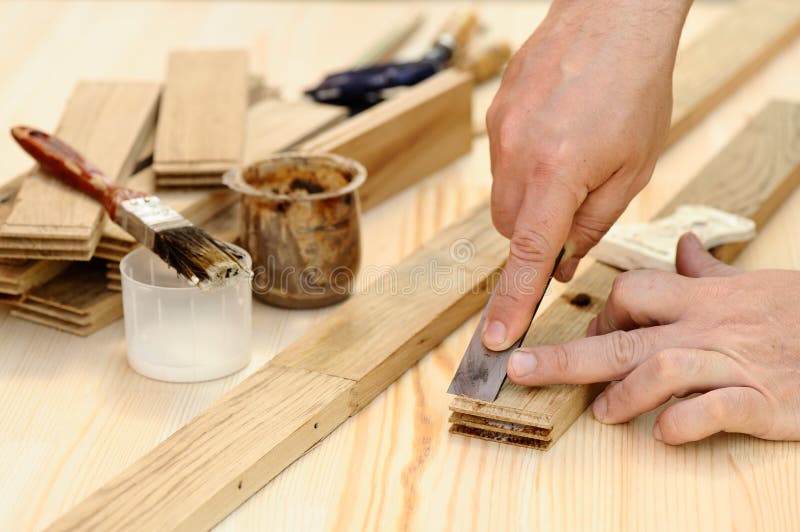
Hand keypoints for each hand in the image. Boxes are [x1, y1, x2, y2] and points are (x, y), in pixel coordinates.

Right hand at [483, 0, 690, 349]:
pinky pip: (500, 160)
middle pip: (506, 227)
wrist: (613, 15)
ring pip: (501, 194)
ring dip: (529, 199)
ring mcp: (499, 131)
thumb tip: (563, 261)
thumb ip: (594, 223)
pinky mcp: (494, 113)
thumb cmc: (635, 87)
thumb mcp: (634, 168)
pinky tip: (556, 137)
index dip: (510, 303)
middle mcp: (516, 155)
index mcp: (556, 175)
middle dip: (532, 236)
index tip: (495, 338)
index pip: (524, 256)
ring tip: (569, 163)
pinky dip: (523, 166)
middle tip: (570, 217)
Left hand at [507, 233, 799, 444]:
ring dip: (623, 395)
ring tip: (603, 413)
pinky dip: (681, 423)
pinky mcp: (762, 402)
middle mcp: (707, 328)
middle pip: (623, 337)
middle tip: (521, 371)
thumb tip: (681, 247)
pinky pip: (712, 411)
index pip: (631, 292)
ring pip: (660, 372)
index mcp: (701, 298)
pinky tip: (664, 431)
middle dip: (565, 356)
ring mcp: (733, 363)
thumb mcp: (752, 284)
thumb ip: (707, 272)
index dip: (602, 315)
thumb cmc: (797, 314)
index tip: (594, 335)